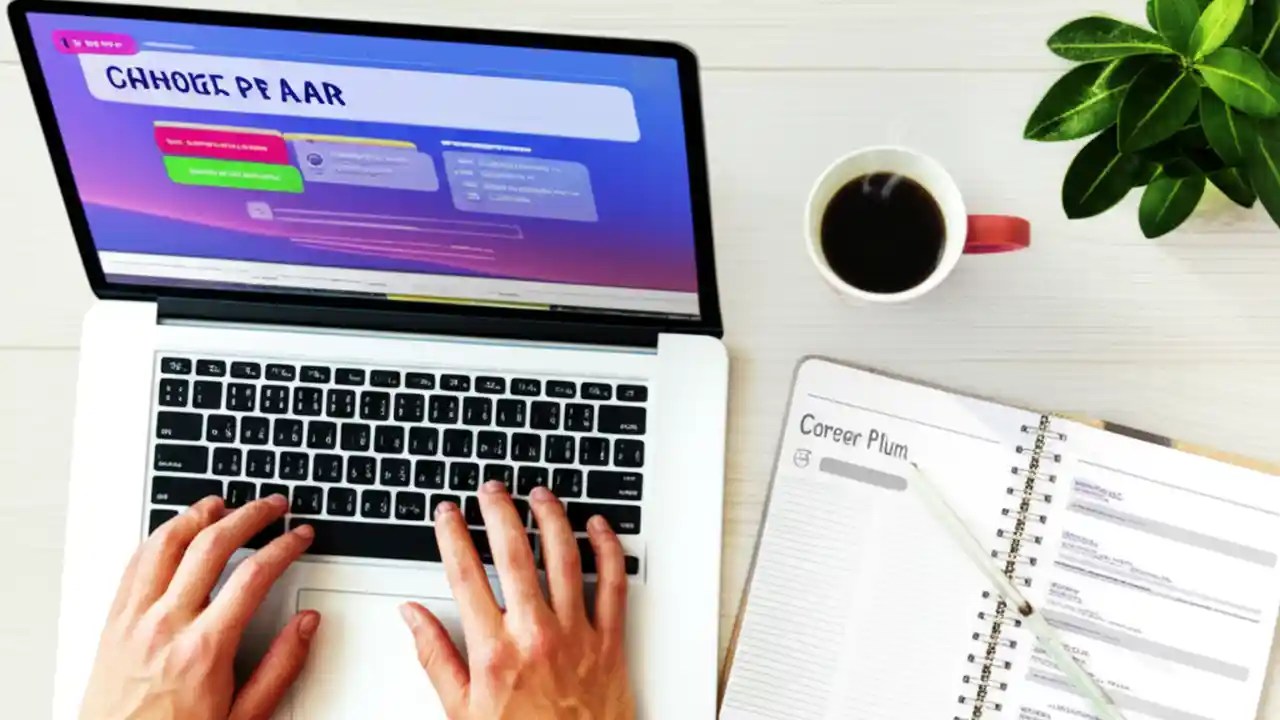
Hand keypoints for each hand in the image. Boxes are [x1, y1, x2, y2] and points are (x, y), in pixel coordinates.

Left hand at [81, 495, 318, 719]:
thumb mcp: (245, 719)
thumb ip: (281, 667)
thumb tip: (306, 624)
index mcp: (205, 649)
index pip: (253, 576)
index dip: (283, 547)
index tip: (299, 536)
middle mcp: (166, 626)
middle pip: (211, 545)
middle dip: (249, 516)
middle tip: (271, 506)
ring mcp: (134, 622)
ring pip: (165, 544)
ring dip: (197, 515)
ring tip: (221, 504)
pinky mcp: (113, 625)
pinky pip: (134, 565)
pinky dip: (157, 538)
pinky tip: (173, 532)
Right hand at [401, 482, 635, 718]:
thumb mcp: (462, 711)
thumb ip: (435, 657)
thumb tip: (411, 615)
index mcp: (494, 651)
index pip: (465, 575)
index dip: (452, 536)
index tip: (447, 514)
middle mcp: (535, 634)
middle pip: (515, 553)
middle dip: (499, 512)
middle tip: (491, 490)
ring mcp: (577, 634)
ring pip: (565, 557)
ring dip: (551, 517)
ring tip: (539, 495)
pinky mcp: (610, 641)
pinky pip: (612, 583)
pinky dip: (607, 548)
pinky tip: (598, 526)